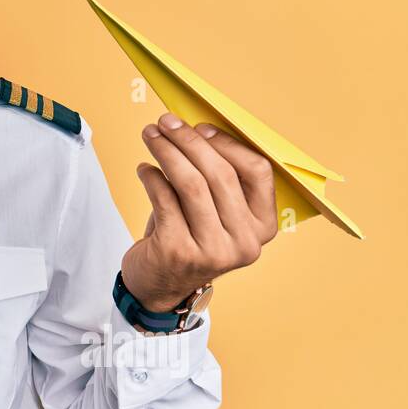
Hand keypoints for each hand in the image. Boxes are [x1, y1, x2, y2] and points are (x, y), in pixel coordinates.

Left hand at [121, 113, 277, 312]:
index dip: (227, 144)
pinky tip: (144, 169)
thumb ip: (215, 179)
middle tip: (165, 122)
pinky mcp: (179, 251)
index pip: (257, 171)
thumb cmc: (188, 237)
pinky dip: (151, 177)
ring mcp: (213, 250)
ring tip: (151, 136)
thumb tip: (195, 130)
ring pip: (191, 184)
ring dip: (167, 152)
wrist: (159, 286)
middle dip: (189, 141)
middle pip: (219, 174)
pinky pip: (164, 199)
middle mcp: (244, 242)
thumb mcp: (214, 212)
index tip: (199, 128)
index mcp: (263, 227)